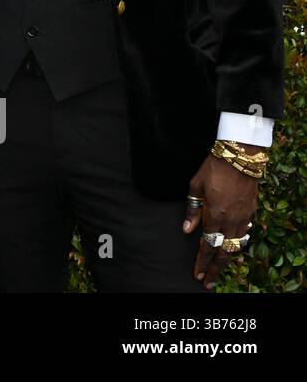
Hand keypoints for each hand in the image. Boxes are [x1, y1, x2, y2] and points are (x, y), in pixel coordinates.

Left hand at [183, 149, 261, 288]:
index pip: (207, 245)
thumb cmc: (212, 169)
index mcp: (215, 215)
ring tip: (218, 269)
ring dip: (227, 259)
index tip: (197, 274)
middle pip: (224, 252)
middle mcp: (232, 220)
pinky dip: (239, 244)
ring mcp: (244, 217)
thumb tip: (187, 231)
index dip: (202, 261)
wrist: (239, 157)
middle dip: (215, 269)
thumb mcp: (194, 187)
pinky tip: (233, 248)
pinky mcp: (252, 212)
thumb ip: (192, 210)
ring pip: (237, 246)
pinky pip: (245, 234)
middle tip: (208, 282)